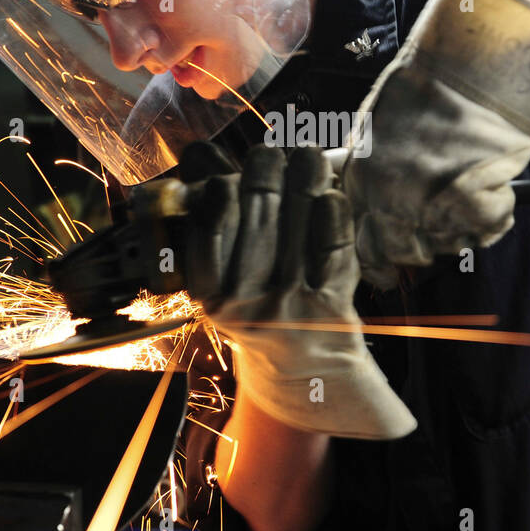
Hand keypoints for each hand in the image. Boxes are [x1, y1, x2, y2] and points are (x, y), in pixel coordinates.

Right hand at [183, 145, 415, 439]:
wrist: (308, 378)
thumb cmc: (265, 309)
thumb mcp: (228, 279)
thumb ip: (214, 220)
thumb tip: (197, 153)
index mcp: (210, 294)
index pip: (210, 225)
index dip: (220, 188)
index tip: (229, 170)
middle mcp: (243, 304)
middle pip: (254, 216)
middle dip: (265, 172)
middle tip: (273, 152)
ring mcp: (287, 306)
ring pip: (294, 224)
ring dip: (303, 180)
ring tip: (307, 156)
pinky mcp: (328, 309)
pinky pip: (331, 247)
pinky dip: (332, 213)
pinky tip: (330, 192)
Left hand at [341, 0, 529, 287]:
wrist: (483, 65)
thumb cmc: (435, 83)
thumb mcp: (380, 119)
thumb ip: (368, 162)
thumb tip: (360, 196)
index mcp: (362, 173)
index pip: (360, 238)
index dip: (381, 248)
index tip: (392, 254)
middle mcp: (388, 194)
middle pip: (399, 251)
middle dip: (421, 244)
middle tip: (443, 225)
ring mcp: (428, 202)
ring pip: (444, 245)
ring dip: (459, 229)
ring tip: (471, 192)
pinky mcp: (470, 203)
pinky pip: (483, 232)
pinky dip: (496, 216)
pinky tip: (496, 190)